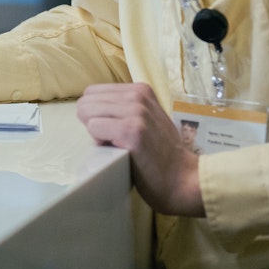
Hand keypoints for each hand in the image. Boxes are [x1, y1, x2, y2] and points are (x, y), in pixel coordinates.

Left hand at [75, 83, 204, 216]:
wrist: (182, 178)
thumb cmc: (159, 153)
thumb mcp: (146, 118)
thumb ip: (123, 109)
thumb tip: (88, 108)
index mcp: (140, 90)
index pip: (93, 92)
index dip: (97, 114)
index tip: (115, 130)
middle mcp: (138, 95)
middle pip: (86, 100)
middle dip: (92, 122)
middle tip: (114, 140)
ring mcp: (136, 112)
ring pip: (86, 111)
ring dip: (96, 132)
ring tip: (118, 145)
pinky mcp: (131, 130)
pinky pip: (93, 127)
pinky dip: (99, 141)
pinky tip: (118, 150)